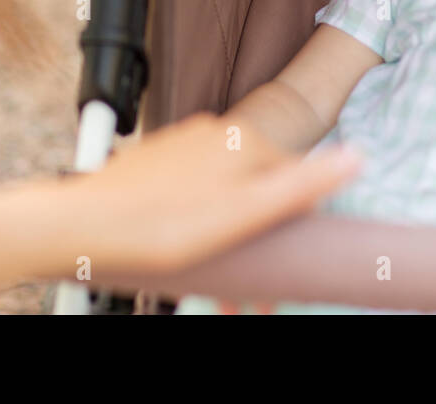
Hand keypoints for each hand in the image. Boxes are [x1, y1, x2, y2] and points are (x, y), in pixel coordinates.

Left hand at [65, 113, 362, 274]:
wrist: (78, 226)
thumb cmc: (161, 228)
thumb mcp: (244, 214)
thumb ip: (301, 185)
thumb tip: (357, 157)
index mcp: (244, 141)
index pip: (297, 184)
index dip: (297, 236)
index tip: (283, 283)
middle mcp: (215, 133)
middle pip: (258, 194)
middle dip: (262, 248)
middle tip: (247, 301)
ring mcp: (182, 146)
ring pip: (224, 199)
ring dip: (232, 245)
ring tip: (217, 294)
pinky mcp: (155, 164)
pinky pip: (193, 197)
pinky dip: (201, 230)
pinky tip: (188, 260)